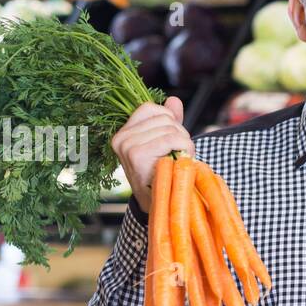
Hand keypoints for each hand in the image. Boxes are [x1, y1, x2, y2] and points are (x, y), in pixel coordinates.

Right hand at [110, 97, 194, 212]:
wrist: (159, 205)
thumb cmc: (163, 175)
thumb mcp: (165, 144)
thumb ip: (169, 121)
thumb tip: (173, 100)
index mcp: (123, 133)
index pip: (150, 108)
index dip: (169, 119)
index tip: (173, 140)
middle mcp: (121, 138)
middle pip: (163, 117)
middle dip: (180, 133)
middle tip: (180, 153)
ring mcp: (127, 146)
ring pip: (170, 127)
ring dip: (185, 142)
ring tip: (180, 159)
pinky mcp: (137, 155)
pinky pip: (171, 138)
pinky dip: (185, 147)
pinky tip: (181, 160)